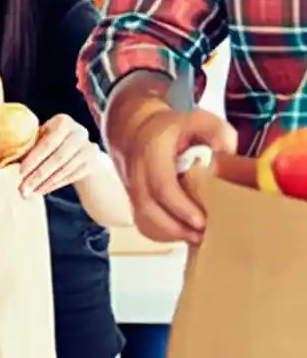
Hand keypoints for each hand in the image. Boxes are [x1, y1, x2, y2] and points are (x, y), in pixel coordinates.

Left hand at [18, 114, 99, 196]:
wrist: (82, 152)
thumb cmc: (53, 144)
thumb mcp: (44, 138)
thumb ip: (30, 143)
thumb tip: (3, 160)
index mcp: (63, 121)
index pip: (47, 143)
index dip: (33, 159)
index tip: (20, 172)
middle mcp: (79, 132)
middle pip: (56, 158)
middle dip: (37, 175)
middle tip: (22, 188)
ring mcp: (88, 148)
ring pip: (63, 170)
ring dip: (44, 183)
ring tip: (29, 192)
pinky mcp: (92, 163)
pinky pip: (70, 177)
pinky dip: (54, 185)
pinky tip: (41, 190)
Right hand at [120, 108, 236, 243]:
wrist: (136, 128)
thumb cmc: (172, 128)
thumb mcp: (198, 119)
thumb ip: (218, 134)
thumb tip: (229, 157)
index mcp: (151, 147)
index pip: (161, 184)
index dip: (180, 206)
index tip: (202, 221)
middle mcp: (135, 168)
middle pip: (147, 206)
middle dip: (175, 226)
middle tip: (203, 236)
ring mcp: (130, 185)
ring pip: (142, 217)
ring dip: (169, 233)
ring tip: (196, 238)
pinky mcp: (131, 198)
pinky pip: (141, 221)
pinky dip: (160, 233)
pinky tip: (181, 233)